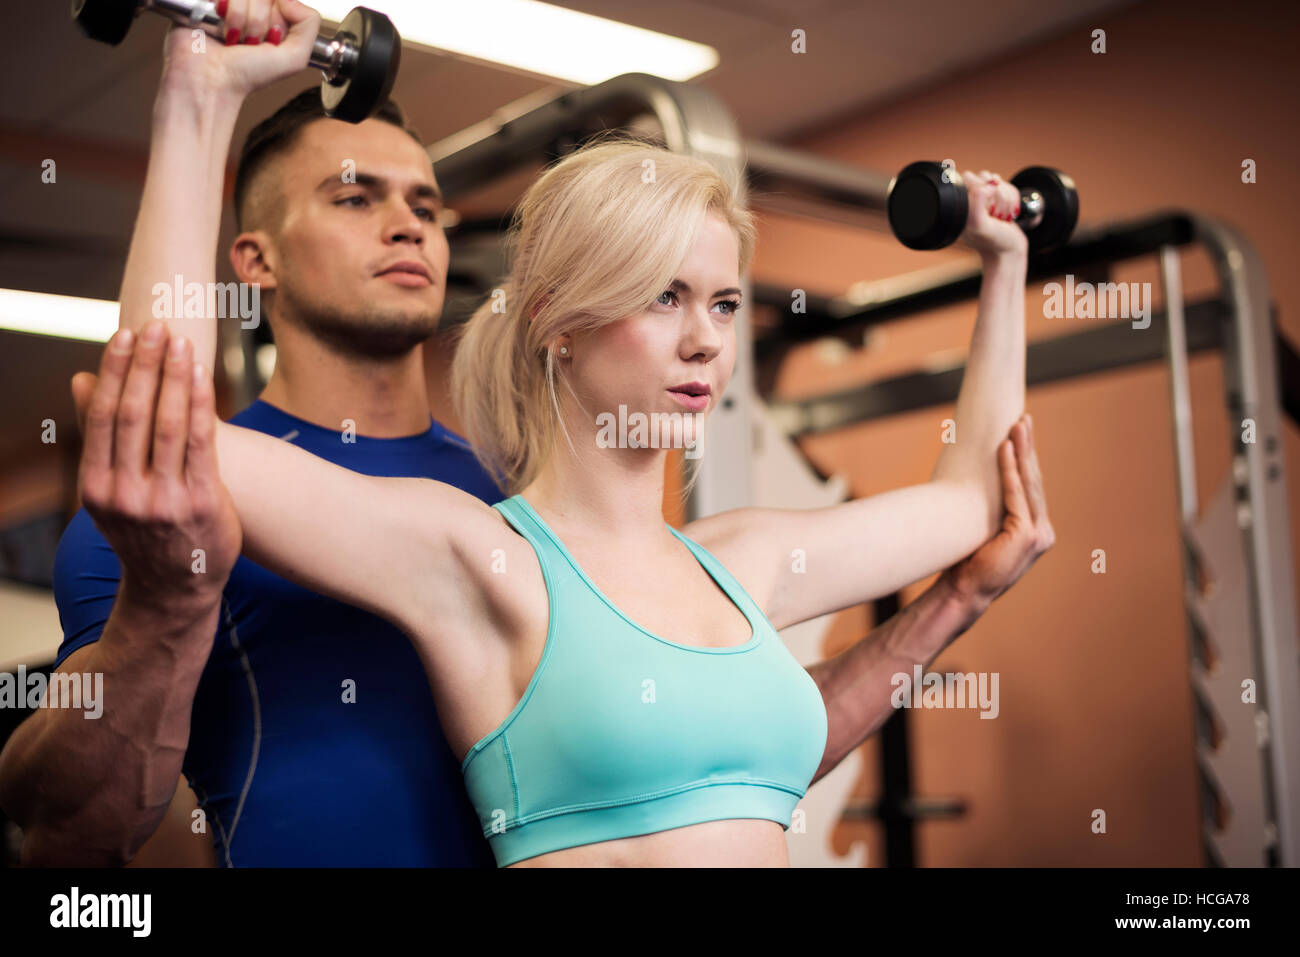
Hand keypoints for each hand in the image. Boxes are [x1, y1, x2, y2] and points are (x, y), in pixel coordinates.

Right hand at [71, 321, 240, 613]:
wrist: (175, 589)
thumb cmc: (146, 531)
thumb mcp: (111, 490)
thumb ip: (102, 437)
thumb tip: (81, 381)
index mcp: (97, 486)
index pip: (103, 416)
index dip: (113, 372)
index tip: (123, 335)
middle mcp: (126, 492)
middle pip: (133, 414)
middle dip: (144, 366)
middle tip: (155, 325)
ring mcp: (164, 499)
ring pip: (168, 424)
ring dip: (174, 377)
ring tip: (181, 341)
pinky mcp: (202, 503)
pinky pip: (202, 444)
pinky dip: (201, 405)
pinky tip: (202, 376)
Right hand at [161, 0, 321, 99]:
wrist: (211, 81)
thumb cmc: (247, 75)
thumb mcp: (295, 58)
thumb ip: (309, 24)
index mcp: (274, 19)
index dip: (279, 17)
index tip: (271, 38)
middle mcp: (252, 9)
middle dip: (260, 22)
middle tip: (251, 42)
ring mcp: (230, 4)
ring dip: (242, 20)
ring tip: (234, 39)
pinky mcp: (209, 0)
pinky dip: (228, 12)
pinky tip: (222, 29)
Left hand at [940, 413, 1053, 610]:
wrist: (964, 591)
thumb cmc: (969, 561)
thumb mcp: (987, 531)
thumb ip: (997, 512)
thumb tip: (985, 482)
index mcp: (1036, 531)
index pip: (1031, 488)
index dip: (1027, 459)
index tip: (1022, 433)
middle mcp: (1043, 532)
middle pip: (1034, 481)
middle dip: (1029, 448)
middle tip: (1023, 419)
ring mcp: (1038, 535)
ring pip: (1029, 484)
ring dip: (1023, 452)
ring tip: (1018, 426)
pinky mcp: (1026, 536)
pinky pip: (1015, 495)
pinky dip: (1009, 470)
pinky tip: (1006, 449)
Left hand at [959, 169, 1029, 258]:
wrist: (1008, 252)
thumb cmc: (993, 242)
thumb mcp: (979, 224)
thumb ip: (977, 203)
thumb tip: (989, 185)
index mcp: (959, 204)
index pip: (968, 178)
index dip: (981, 190)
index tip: (986, 209)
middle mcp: (969, 199)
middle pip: (984, 176)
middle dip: (996, 194)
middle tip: (995, 214)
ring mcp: (985, 198)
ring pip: (998, 180)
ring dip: (1005, 198)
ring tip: (1001, 216)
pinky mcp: (998, 199)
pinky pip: (1008, 186)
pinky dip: (1012, 198)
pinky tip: (1007, 213)